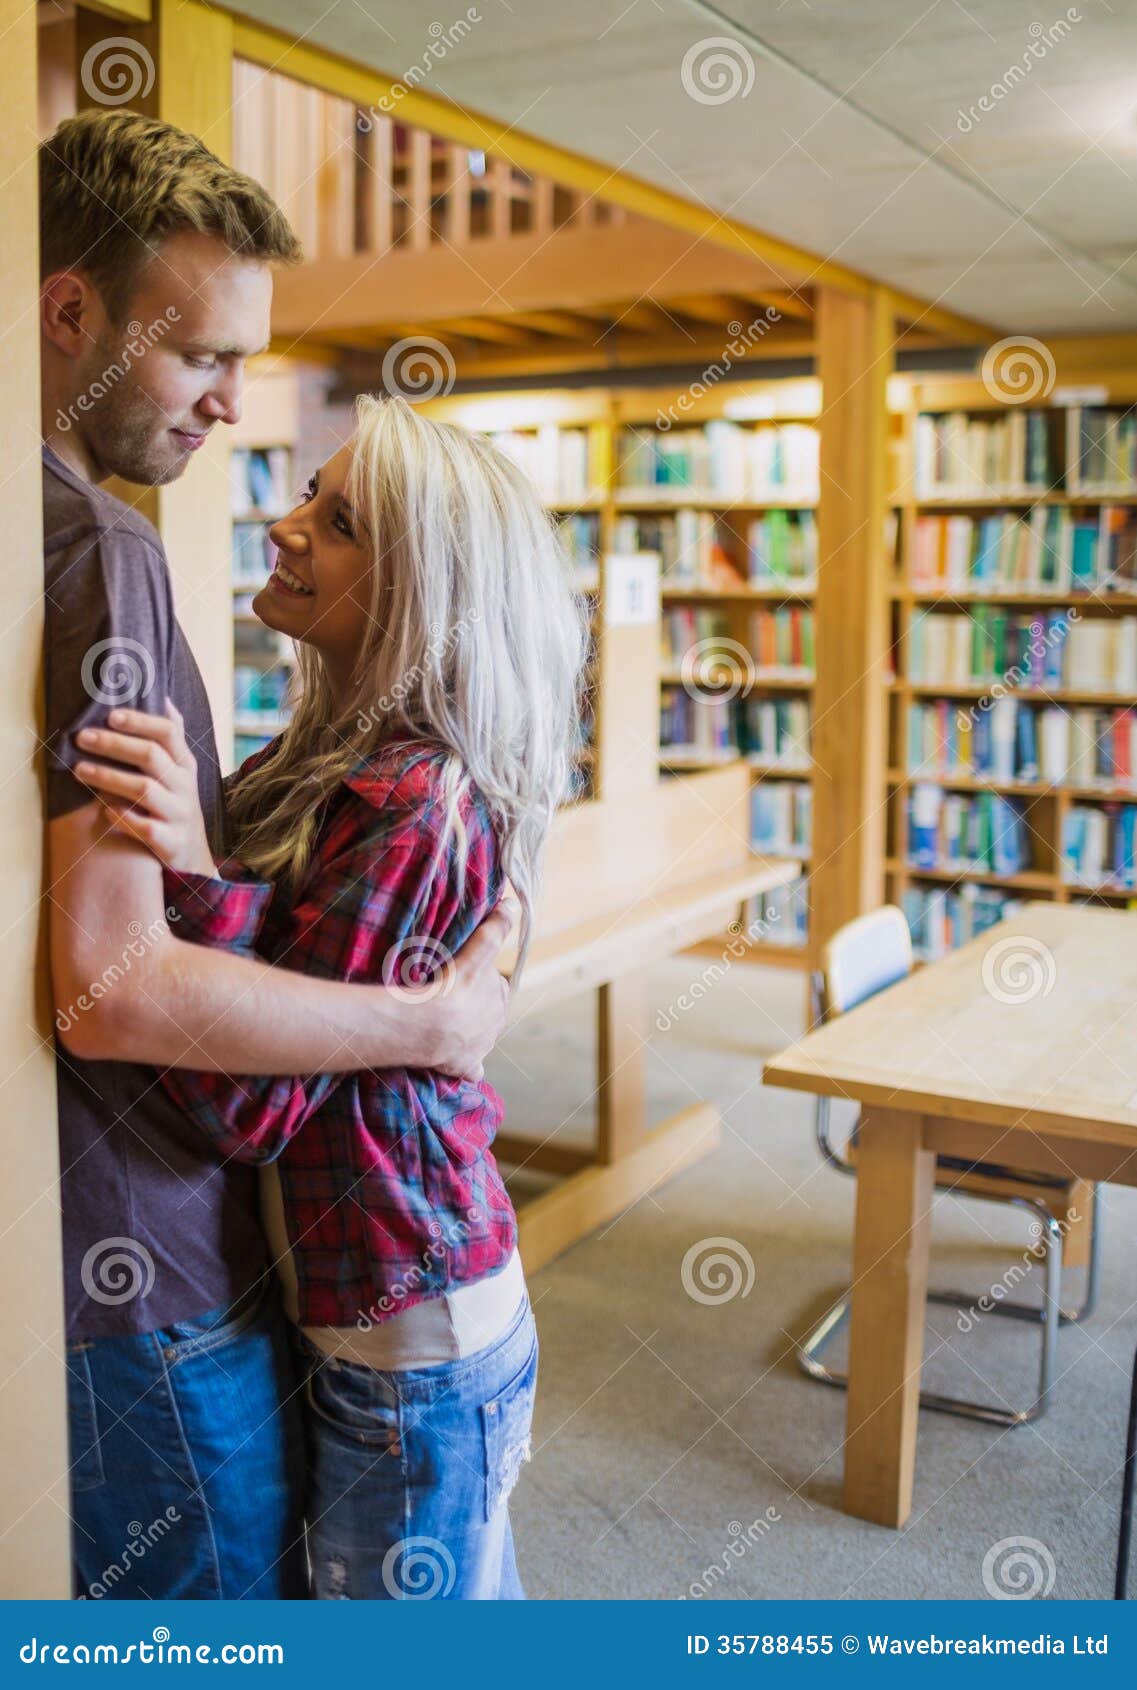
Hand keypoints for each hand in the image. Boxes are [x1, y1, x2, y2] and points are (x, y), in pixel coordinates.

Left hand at [73, 699, 216, 876]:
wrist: (191, 854)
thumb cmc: (174, 804)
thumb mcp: (179, 771)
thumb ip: (172, 738)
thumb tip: (164, 698)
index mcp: (184, 764)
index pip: (168, 733)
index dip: (140, 721)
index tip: (110, 715)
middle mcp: (185, 786)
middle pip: (151, 756)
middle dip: (114, 744)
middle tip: (82, 737)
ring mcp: (180, 815)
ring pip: (144, 790)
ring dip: (109, 777)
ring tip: (79, 770)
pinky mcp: (171, 842)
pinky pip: (146, 828)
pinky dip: (123, 818)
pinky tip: (104, 811)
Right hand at [424, 898, 517, 1080]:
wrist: (427, 1025)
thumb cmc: (451, 986)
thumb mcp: (476, 952)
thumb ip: (494, 928)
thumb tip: (512, 904)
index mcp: (500, 997)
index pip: (495, 986)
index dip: (479, 980)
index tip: (461, 977)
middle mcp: (496, 1025)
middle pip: (487, 1011)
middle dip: (473, 1006)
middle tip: (448, 997)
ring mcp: (482, 1047)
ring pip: (479, 1037)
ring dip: (466, 1032)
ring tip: (443, 1022)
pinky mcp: (465, 1066)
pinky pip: (470, 1068)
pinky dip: (465, 1065)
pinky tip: (453, 1060)